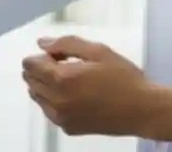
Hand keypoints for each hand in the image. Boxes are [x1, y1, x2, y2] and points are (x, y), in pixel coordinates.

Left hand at [22, 36, 171, 139]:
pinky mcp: (68, 128)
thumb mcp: (98, 51)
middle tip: (65, 65)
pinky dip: (53, 101)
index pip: (30, 65)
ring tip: (71, 80)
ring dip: (45, 85)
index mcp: (62, 79)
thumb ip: (66, 44)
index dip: (41, 56)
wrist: (142, 110)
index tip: (58, 55)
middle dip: (41, 69)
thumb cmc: (123, 77)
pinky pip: (49, 111)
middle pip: (30, 81)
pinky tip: (74, 96)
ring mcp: (61, 118)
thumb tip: (42, 43)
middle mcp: (56, 101)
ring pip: (37, 96)